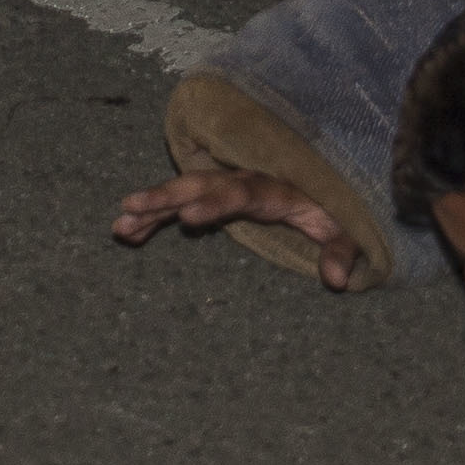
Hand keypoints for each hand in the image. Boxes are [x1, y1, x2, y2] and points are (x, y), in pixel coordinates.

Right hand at [112, 166, 367, 287]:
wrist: (327, 189)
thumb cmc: (334, 211)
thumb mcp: (346, 229)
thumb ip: (343, 251)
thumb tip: (338, 281)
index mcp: (274, 189)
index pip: (240, 192)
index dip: (213, 203)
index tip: (187, 218)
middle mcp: (243, 183)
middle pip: (200, 185)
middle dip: (165, 196)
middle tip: (131, 207)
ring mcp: (225, 189)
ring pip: (183, 192)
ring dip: (151, 206)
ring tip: (119, 224)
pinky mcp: (214, 199)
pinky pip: (179, 204)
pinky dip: (154, 216)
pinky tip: (127, 232)